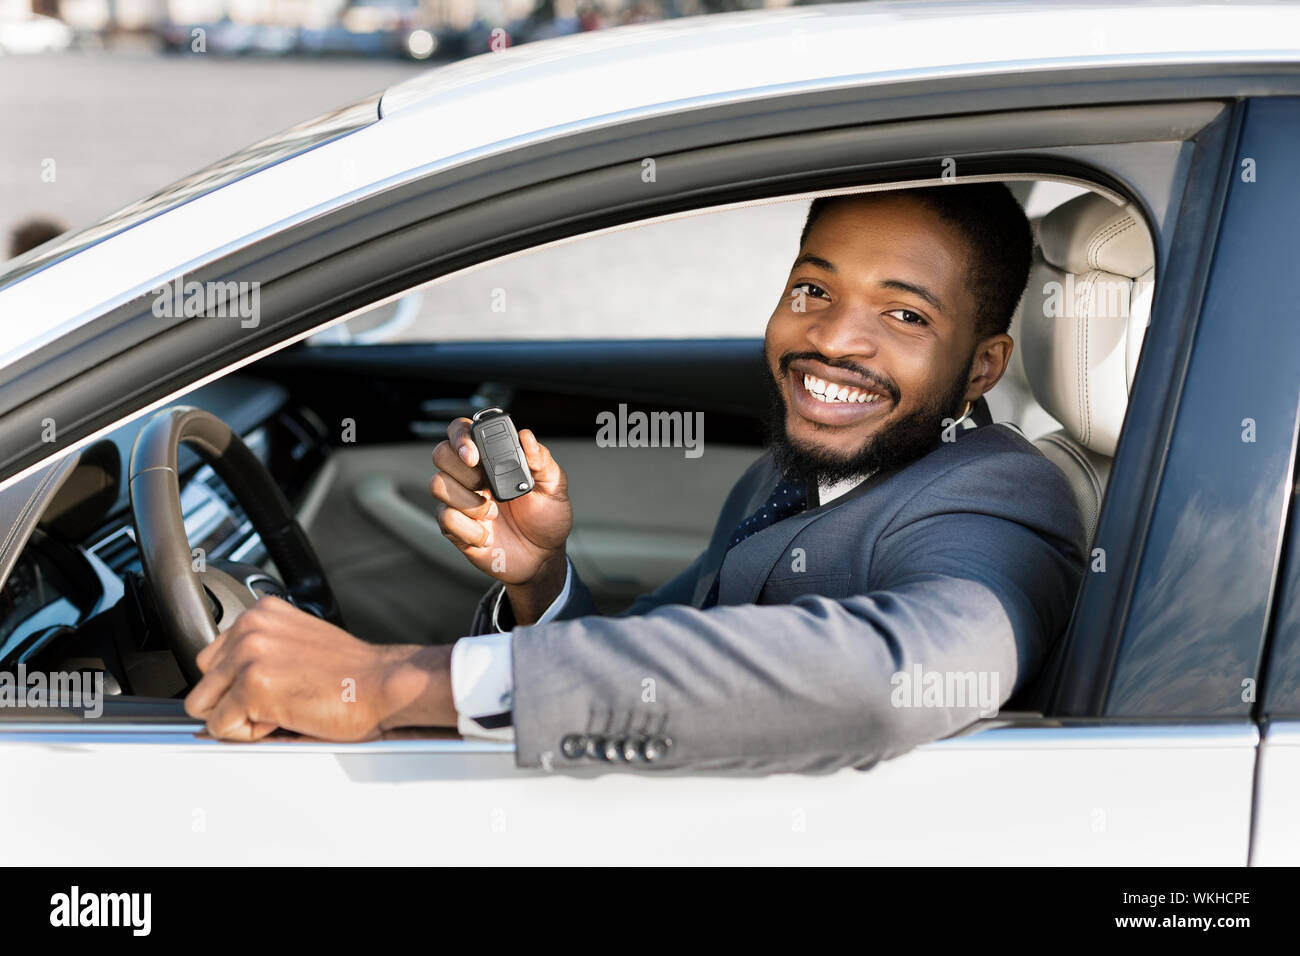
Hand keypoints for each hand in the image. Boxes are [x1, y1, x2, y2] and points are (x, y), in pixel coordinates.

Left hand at [184, 596, 455, 741]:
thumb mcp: (298, 641)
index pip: (215, 656)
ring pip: (204, 705)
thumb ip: (262, 649)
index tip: (273, 686)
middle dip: (231, 699)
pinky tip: (282, 719)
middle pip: (204, 680)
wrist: (383, 684)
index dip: (239, 681)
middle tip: (276, 701)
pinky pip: (221, 727)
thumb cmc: (352, 673)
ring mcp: (249, 656)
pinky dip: (248, 734)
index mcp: (261, 612)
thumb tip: (228, 682)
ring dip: (237, 716)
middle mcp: (250, 628)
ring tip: (279, 709)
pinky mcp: (253, 688)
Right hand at [430, 418, 572, 590]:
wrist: (542, 557)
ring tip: (493, 514)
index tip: (474, 455)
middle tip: (485, 485)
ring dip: (468, 501)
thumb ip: (542, 461)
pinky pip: (445, 518)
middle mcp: (471, 475)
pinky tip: (487, 536)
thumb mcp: (554, 487)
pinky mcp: (455, 527)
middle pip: (441, 454)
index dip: (460, 437)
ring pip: (438, 484)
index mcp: (492, 458)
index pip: (461, 431)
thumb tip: (526, 438)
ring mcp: (460, 500)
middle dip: (462, 470)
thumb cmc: (546, 517)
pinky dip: (469, 529)